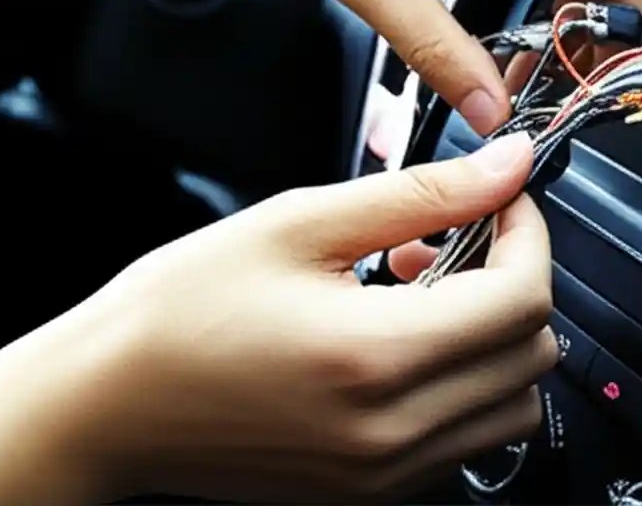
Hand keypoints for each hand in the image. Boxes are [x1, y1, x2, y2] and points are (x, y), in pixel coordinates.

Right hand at [0, 133, 554, 503]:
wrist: (110, 402)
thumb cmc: (178, 314)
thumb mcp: (298, 224)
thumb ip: (419, 194)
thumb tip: (502, 169)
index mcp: (377, 358)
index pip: (523, 298)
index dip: (528, 232)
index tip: (501, 198)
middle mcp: (392, 432)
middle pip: (531, 354)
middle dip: (514, 279)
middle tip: (457, 235)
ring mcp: (385, 474)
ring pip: (512, 406)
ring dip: (493, 339)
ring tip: (423, 290)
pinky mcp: (371, 492)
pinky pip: (464, 440)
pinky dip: (462, 384)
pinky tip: (401, 338)